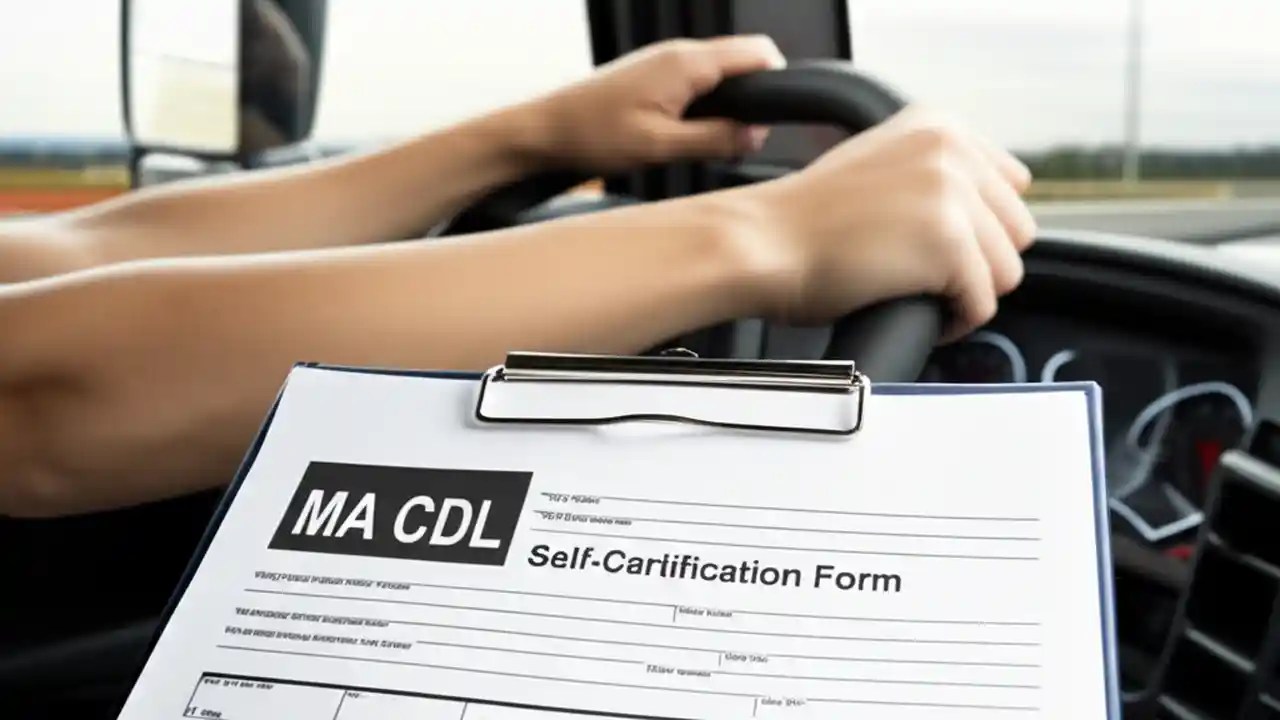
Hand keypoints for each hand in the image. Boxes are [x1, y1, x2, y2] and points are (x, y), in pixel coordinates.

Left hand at [530, 36, 786, 172]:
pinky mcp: (652, 75)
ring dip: (728, 106)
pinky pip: (696, 83)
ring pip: (719, 74)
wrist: (544, 131)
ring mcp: (664, 61)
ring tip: (711, 144)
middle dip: (754, 99)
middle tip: (741, 142)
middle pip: (743, 61)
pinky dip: (705, 106)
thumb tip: (757, 135)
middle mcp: (678, 53)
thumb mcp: (661, 147)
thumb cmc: (591, 135)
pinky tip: (687, 136)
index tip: (775, 120)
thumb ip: (716, 140)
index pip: (758, 53)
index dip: (778, 83)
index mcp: (687, 64)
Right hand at [742, 106, 1036, 339]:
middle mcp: (953, 151)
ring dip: (967, 293)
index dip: (979, 228)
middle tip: (927, 276)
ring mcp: (954, 196)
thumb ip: (931, 173)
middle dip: (978, 262)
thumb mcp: (876, 164)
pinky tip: (920, 312)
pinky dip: (955, 321)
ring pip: (1006, 271)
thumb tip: (980, 213)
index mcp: (939, 126)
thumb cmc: (801, 220)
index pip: (1010, 186)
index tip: (943, 247)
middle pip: (1016, 230)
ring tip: (922, 295)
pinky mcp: (949, 245)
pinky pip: (982, 304)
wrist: (761, 242)